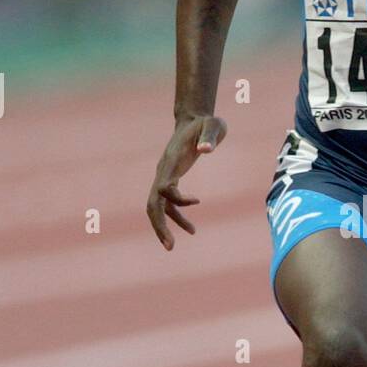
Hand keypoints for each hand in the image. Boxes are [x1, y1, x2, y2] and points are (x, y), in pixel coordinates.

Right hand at [146, 113, 226, 249]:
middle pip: (153, 203)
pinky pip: (168, 205)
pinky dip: (177, 217)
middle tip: (170, 246)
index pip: (164, 187)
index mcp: (171, 160)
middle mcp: (164, 171)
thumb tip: (206, 150)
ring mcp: (164, 176)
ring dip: (167, 226)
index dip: (176, 199)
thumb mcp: (213, 125)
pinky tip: (192, 228)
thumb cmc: (206, 124)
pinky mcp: (170, 180)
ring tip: (189, 237)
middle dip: (159, 226)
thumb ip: (210, 137)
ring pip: (157, 208)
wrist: (194, 120)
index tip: (197, 201)